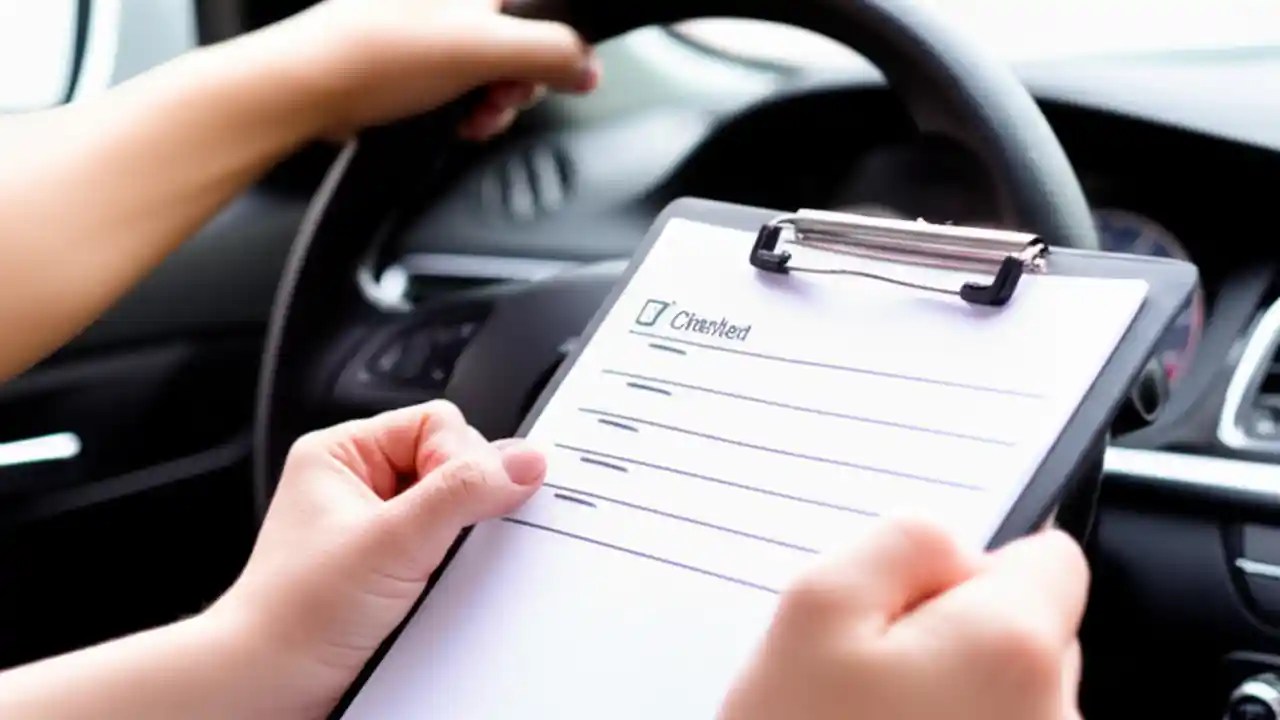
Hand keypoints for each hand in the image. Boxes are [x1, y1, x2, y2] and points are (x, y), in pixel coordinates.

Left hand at [206, 401, 546, 717]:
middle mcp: (360, 483)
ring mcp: (377, 526)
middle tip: (438, 542)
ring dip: (457, 538)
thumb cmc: (296, 615)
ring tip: (430, 570)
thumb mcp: (393, 541)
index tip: (459, 504)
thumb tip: (523, 462)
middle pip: (451, 463)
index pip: (436, 423)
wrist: (270, 688)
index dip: (460, 459)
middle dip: (462, 502)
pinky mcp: (392, 566)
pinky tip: (435, 587)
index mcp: (344, 452)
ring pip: (454, 507)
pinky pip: (448, 546)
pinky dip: (454, 565)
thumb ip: (463, 493)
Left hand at [255, 0, 600, 140]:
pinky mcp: (412, 57)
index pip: (540, 12)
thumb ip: (549, 53)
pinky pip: (459, 81)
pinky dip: (463, 106)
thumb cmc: (377, 56)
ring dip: (490, 102)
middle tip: (496, 100)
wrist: (305, 88)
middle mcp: (452, 1)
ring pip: (490, 66)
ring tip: (468, 117)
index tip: (544, 78)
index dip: (551, 49)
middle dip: (516, 82)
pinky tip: (450, 119)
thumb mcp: (484, 50)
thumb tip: (588, 67)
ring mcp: (430, 25)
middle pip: (520, 40)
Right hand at [719, 519, 1088, 719]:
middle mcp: (1056, 719)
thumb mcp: (812, 609)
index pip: (1048, 558)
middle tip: (867, 684)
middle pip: (1027, 636)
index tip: (913, 610)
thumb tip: (961, 547)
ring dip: (946, 707)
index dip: (969, 572)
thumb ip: (900, 541)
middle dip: (952, 643)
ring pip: (1004, 703)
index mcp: (1014, 650)